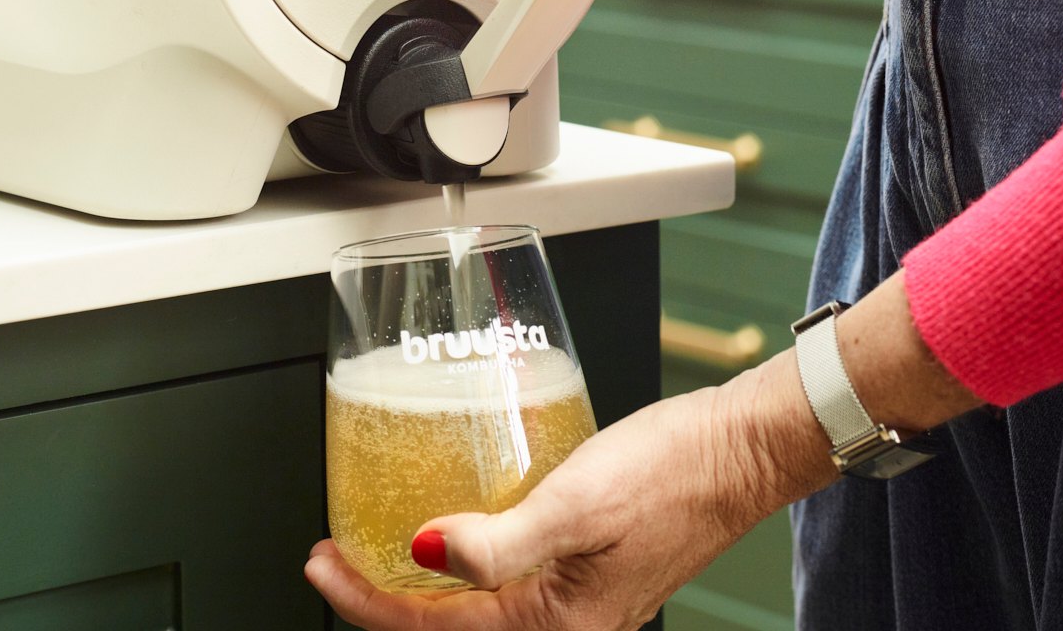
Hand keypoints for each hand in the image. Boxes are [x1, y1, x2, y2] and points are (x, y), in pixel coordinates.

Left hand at [305, 355, 834, 630]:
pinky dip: (462, 564)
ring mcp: (575, 602)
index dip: (366, 600)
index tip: (322, 564)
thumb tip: (425, 554)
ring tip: (375, 542)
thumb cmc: (674, 471)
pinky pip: (504, 583)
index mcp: (558, 627)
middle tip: (335, 556)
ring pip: (475, 609)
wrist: (739, 449)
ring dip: (420, 583)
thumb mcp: (575, 502)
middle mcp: (565, 626)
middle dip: (383, 598)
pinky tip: (445, 529)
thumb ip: (498, 542)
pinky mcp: (583, 571)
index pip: (434, 630)